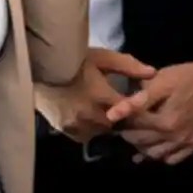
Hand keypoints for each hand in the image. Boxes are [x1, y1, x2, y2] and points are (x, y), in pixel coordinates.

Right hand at [35, 48, 155, 143]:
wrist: (40, 66)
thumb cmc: (74, 59)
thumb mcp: (103, 57)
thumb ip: (129, 66)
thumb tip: (152, 73)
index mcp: (102, 97)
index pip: (127, 110)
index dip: (133, 106)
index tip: (135, 100)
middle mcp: (90, 115)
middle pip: (114, 123)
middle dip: (118, 116)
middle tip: (116, 104)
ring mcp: (76, 124)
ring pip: (99, 131)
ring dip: (103, 123)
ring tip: (102, 110)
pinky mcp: (63, 128)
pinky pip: (82, 135)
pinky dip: (87, 128)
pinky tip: (86, 116)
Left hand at [106, 61, 192, 164]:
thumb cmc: (186, 77)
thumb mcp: (160, 81)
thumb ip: (136, 100)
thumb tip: (112, 115)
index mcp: (165, 121)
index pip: (133, 128)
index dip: (122, 122)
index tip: (117, 117)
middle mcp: (176, 137)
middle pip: (142, 144)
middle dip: (130, 135)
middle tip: (127, 125)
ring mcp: (188, 143)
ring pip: (156, 155)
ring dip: (144, 147)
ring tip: (140, 135)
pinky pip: (174, 159)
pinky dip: (163, 155)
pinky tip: (158, 144)